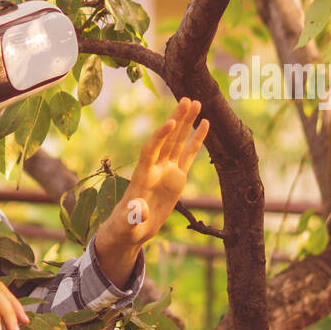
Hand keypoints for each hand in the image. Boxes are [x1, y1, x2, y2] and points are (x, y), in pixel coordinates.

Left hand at [100, 97, 208, 250]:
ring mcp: (166, 171)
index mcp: (142, 177)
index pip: (151, 150)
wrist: (131, 229)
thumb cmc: (125, 227)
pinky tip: (205, 123)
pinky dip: (196, 139)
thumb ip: (132, 216)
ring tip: (196, 102)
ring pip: (178, 142)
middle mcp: (155, 169)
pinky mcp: (177, 178)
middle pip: (166, 140)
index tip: (170, 123)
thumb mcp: (127, 225)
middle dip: (176, 120)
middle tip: (186, 100)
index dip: (159, 137)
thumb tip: (137, 209)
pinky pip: (188, 155)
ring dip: (186, 123)